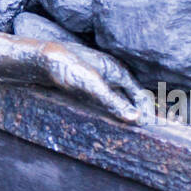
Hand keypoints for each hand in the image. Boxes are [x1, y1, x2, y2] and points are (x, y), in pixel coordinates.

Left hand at [38, 40, 155, 124]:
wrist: (41, 58)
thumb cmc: (67, 68)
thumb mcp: (92, 87)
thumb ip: (114, 102)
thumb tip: (137, 119)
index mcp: (117, 71)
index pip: (139, 94)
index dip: (146, 112)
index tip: (150, 129)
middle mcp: (110, 72)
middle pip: (130, 96)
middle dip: (137, 112)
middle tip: (142, 133)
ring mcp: (97, 77)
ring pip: (117, 97)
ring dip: (123, 112)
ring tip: (127, 130)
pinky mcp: (84, 82)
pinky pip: (103, 98)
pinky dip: (109, 109)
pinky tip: (105, 119)